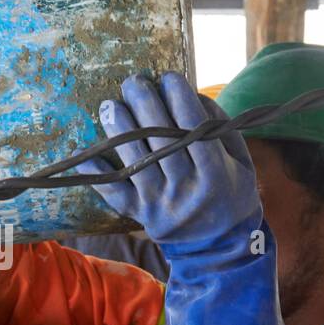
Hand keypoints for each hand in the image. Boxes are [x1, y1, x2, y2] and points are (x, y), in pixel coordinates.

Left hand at [80, 72, 260, 253]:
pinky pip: (114, 193)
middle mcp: (185, 189)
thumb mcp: (241, 162)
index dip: (179, 99)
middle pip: (159, 139)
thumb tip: (192, 95)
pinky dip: (97, 174)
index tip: (168, 76)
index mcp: (215, 174)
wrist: (219, 248)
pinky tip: (83, 154)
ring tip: (109, 105)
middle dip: (144, 104)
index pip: (192, 129)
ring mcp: (159, 204)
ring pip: (134, 160)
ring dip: (118, 129)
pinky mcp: (140, 215)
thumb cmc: (232, 194)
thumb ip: (221, 129)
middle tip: (133, 82)